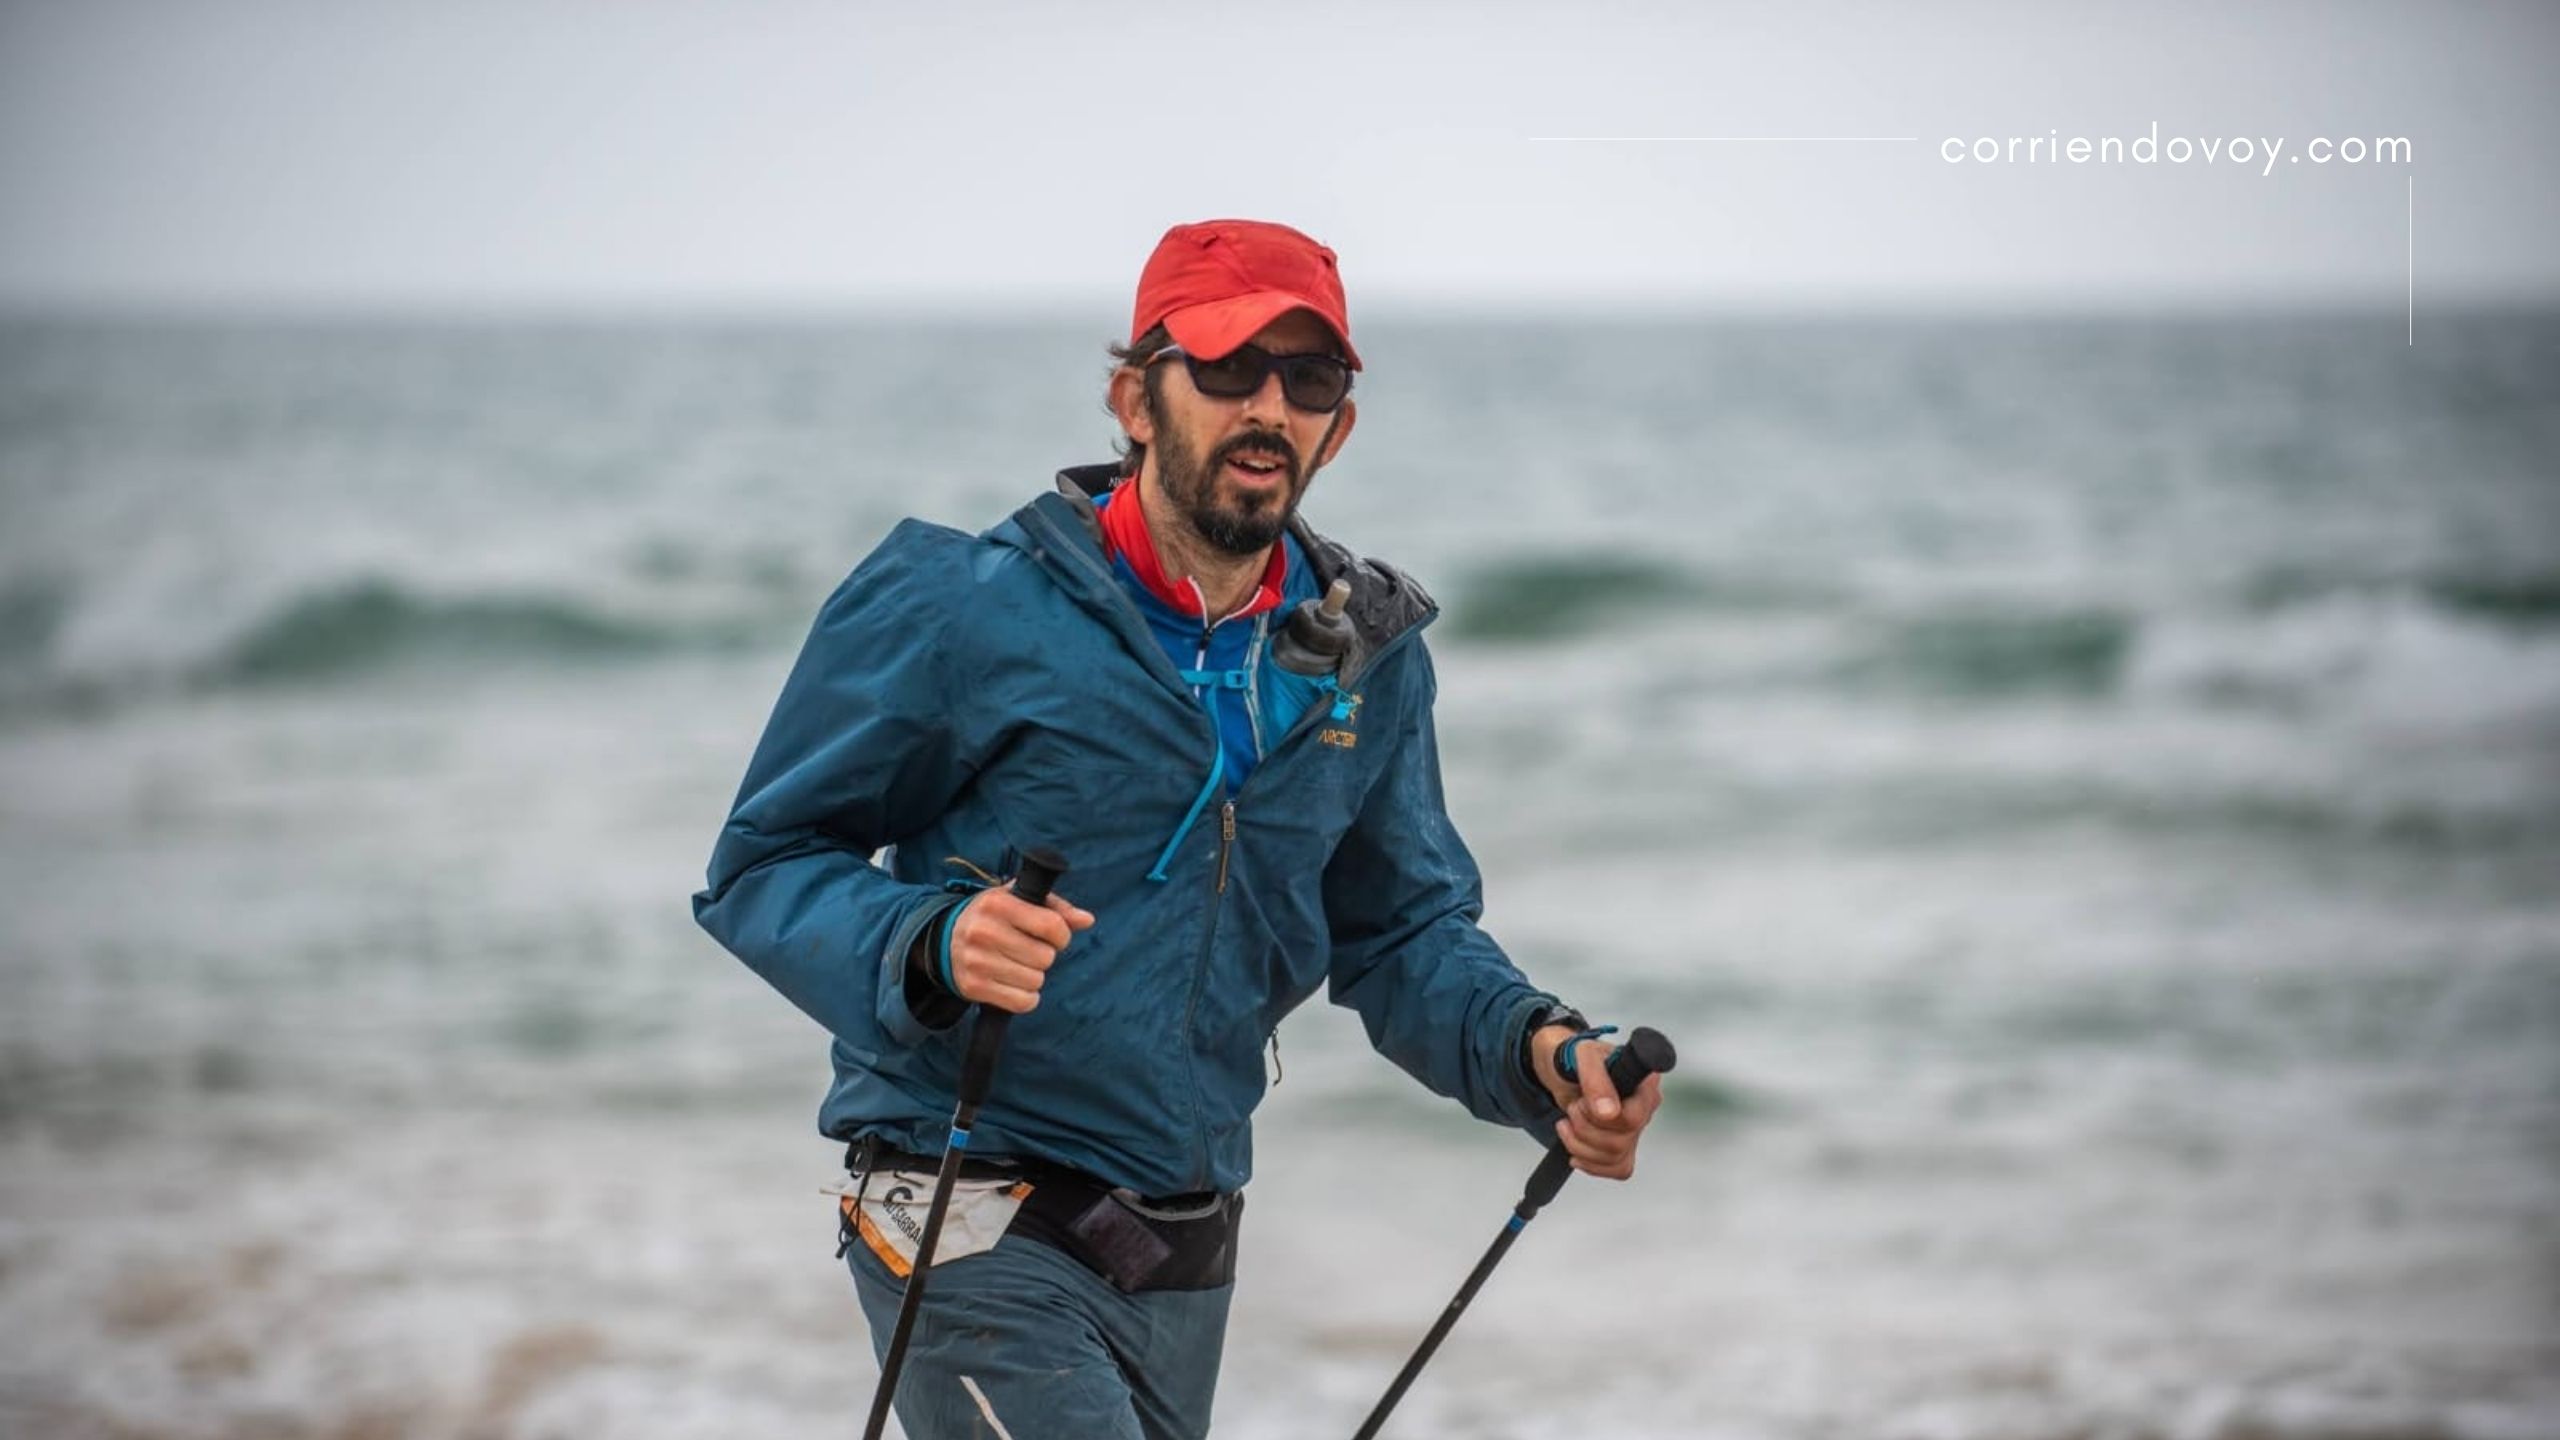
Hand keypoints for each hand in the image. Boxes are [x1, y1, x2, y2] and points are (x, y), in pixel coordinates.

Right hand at [945, 887, 1094, 1013]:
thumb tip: (1087, 920)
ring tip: (1017, 965)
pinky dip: (1026, 997)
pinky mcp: (973, 987)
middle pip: (1045, 957)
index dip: (1062, 935)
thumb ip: (1056, 908)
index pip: (1052, 925)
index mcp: (997, 904)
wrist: (943, 940)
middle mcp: (983, 931)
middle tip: (1029, 950)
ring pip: (1035, 981)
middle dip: (1045, 956)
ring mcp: (976, 961)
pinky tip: (1014, 984)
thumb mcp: (1019, 900)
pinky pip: (1022, 1002)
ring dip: (1034, 977)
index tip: (1053, 936)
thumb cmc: (992, 917)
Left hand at [1529, 1024, 1663, 1179]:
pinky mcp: (1625, 1148)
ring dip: (1579, 1142)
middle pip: (1620, 1141)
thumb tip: (1609, 1112)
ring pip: (1613, 1156)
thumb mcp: (1583, 1056)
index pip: (1633, 1117)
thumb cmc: (1579, 1060)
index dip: (1604, 1115)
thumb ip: (1596, 1078)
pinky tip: (1577, 1146)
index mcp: (1645, 1084)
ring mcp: (1637, 1131)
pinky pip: (1616, 1169)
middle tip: (1575, 1106)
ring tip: (1570, 1121)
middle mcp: (1646, 1109)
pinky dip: (1590, 1162)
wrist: (1565, 1073)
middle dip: (1584, 1126)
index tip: (1583, 1102)